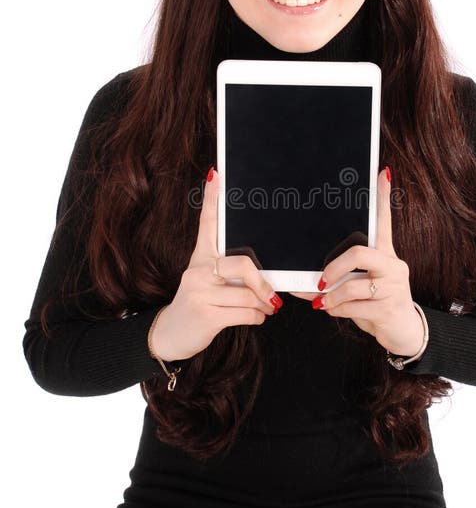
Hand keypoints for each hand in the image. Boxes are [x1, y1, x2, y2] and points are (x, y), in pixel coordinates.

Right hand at [150, 167, 281, 360]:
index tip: (217, 174)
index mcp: (201, 257)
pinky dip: (257, 318)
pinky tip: (254, 318)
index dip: (213, 198)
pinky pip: (246, 312)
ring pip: (248, 295)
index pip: (208, 223)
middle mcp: (197, 270)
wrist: (171, 334)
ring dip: (263, 306)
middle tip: (272, 297)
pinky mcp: (206, 313)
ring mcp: (199, 291)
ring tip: (263, 310)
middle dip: (263, 284)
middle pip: (243, 265)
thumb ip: (232, 272)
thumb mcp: (211, 282)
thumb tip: (265, 275)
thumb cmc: (200, 305)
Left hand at [289, 167, 423, 356]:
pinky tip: (334, 311)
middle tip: (321, 280)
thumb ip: (337, 278)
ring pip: (353, 285)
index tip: (381, 172)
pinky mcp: (389, 307)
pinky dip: (337, 310)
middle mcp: (393, 264)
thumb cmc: (376, 303)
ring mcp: (394, 286)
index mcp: (385, 253)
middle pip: (358, 252)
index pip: (384, 220)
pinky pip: (354, 305)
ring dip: (331, 296)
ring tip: (324, 302)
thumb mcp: (358, 286)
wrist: (402, 332)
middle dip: (333, 266)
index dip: (383, 196)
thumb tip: (302, 282)